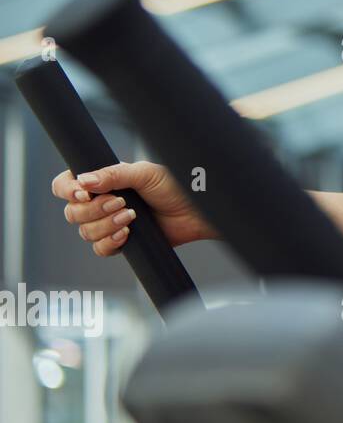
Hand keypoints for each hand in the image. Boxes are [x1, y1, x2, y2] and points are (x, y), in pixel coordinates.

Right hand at [50, 161, 214, 255]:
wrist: (197, 212)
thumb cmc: (175, 187)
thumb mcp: (145, 173)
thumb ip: (114, 174)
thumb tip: (84, 180)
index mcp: (103, 181)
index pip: (65, 185)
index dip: (68, 190)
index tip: (84, 193)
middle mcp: (101, 202)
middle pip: (71, 212)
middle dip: (93, 210)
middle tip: (121, 203)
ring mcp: (109, 223)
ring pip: (85, 232)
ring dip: (106, 225)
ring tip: (131, 217)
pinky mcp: (121, 241)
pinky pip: (100, 249)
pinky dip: (110, 242)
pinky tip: (126, 234)